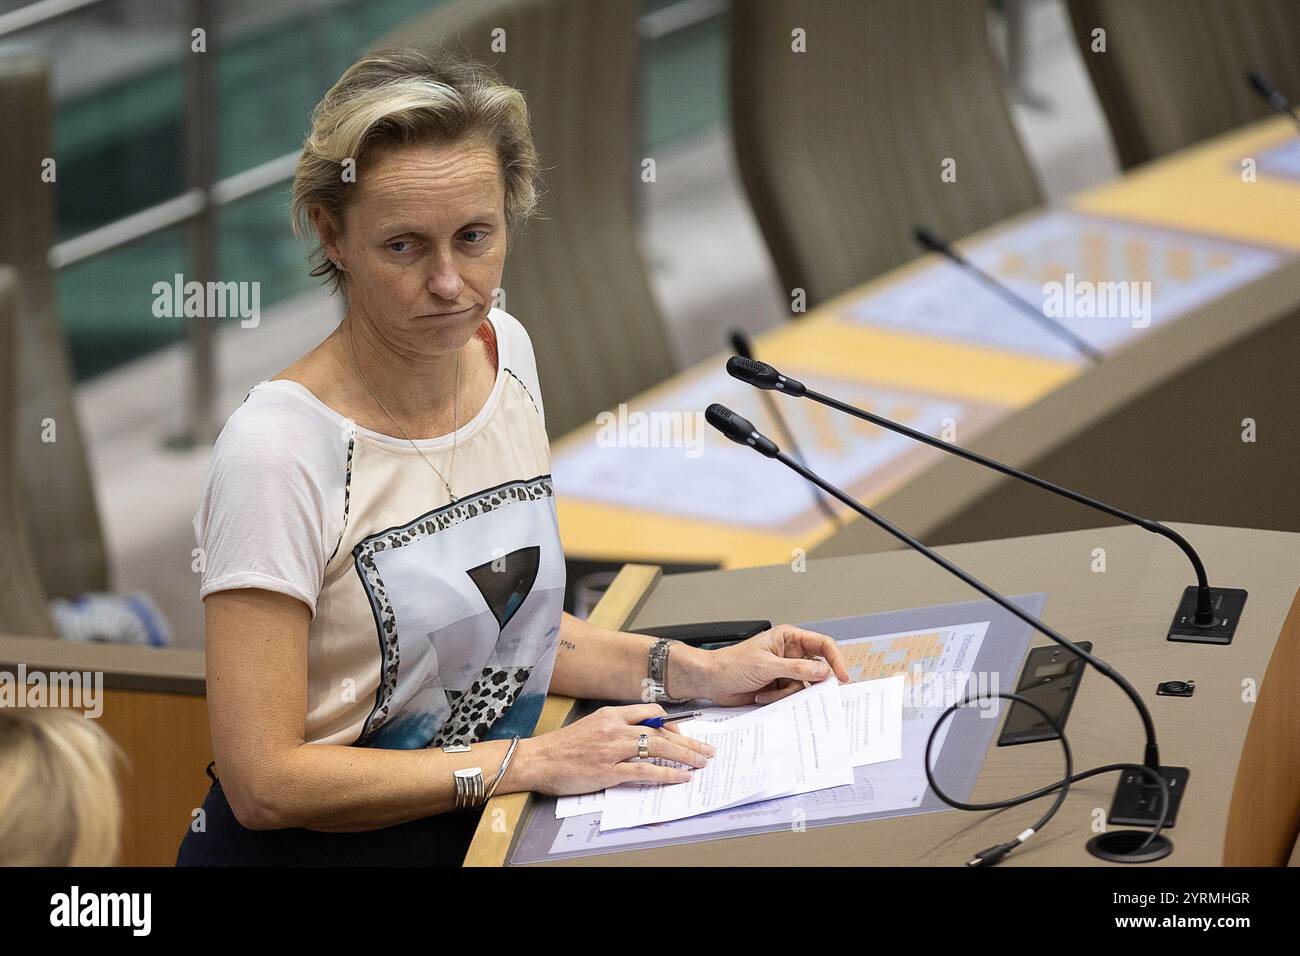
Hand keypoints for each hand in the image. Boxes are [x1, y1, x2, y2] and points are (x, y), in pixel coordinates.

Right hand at [515, 703, 715, 796]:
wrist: (538, 759)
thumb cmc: (563, 746)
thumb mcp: (592, 726)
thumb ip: (617, 727)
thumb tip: (644, 734)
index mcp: (612, 714)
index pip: (653, 713)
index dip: (674, 723)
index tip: (687, 733)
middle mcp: (615, 728)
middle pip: (662, 732)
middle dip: (689, 742)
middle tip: (707, 750)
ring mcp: (613, 749)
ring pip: (658, 748)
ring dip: (685, 756)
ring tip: (701, 763)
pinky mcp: (608, 771)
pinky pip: (645, 771)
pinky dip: (667, 774)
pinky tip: (681, 777)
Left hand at [700, 624, 850, 706]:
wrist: (712, 681)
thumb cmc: (732, 664)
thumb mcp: (766, 666)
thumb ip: (797, 669)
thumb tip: (823, 671)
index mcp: (788, 638)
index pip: (822, 644)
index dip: (835, 659)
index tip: (842, 677)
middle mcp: (790, 653)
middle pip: (817, 668)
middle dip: (810, 682)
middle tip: (807, 692)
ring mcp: (785, 671)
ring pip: (805, 686)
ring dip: (787, 693)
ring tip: (767, 692)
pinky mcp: (779, 687)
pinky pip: (792, 697)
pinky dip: (779, 700)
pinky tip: (762, 696)